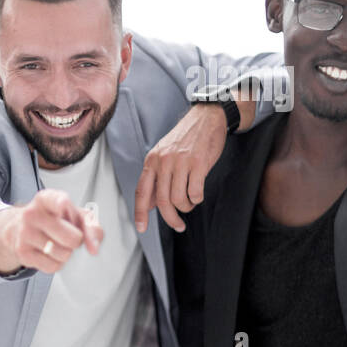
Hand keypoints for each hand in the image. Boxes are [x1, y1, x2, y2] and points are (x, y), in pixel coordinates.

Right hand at [0, 189, 102, 274]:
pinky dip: (57, 263)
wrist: (20, 229)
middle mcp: (32, 214)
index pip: (54, 199)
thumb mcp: (74, 214)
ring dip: (67, 253)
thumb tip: (94, 247)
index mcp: (45, 199)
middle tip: (69, 235)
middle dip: (77, 241)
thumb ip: (91, 226)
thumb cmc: (53, 220)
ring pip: (64, 254)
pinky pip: (53, 266)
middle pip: (72, 238)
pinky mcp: (23, 253)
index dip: (60, 203)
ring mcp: (25, 234)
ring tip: (58, 243)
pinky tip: (50, 253)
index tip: (63, 204)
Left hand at [135, 103, 229, 232]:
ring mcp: (181, 162)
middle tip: (178, 226)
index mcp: (151, 161)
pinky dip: (197, 199)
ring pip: (179, 199)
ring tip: (191, 203)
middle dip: (171, 218)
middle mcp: (163, 161)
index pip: (141, 191)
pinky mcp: (199, 163)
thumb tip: (150, 205)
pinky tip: (198, 195)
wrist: (206, 118)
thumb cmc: (185, 140)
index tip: (141, 228)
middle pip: (163, 201)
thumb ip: (156, 179)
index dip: (140, 212)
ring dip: (186, 207)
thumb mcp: (163, 156)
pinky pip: (195, 192)